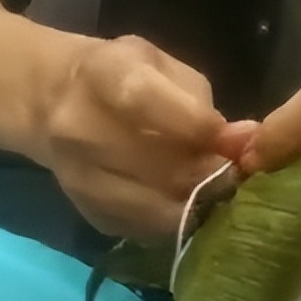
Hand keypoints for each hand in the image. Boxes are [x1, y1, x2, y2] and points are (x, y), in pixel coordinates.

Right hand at [34, 35, 257, 241]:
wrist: (55, 103)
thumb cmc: (125, 79)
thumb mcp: (162, 70)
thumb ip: (201, 105)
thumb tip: (245, 141)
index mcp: (101, 76)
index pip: (147, 104)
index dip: (198, 128)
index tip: (233, 141)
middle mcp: (78, 129)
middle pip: (160, 168)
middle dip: (208, 175)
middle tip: (234, 175)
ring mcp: (80, 178)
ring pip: (158, 208)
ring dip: (198, 205)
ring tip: (215, 192)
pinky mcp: (92, 216)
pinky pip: (149, 230)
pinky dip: (177, 222)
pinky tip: (188, 206)